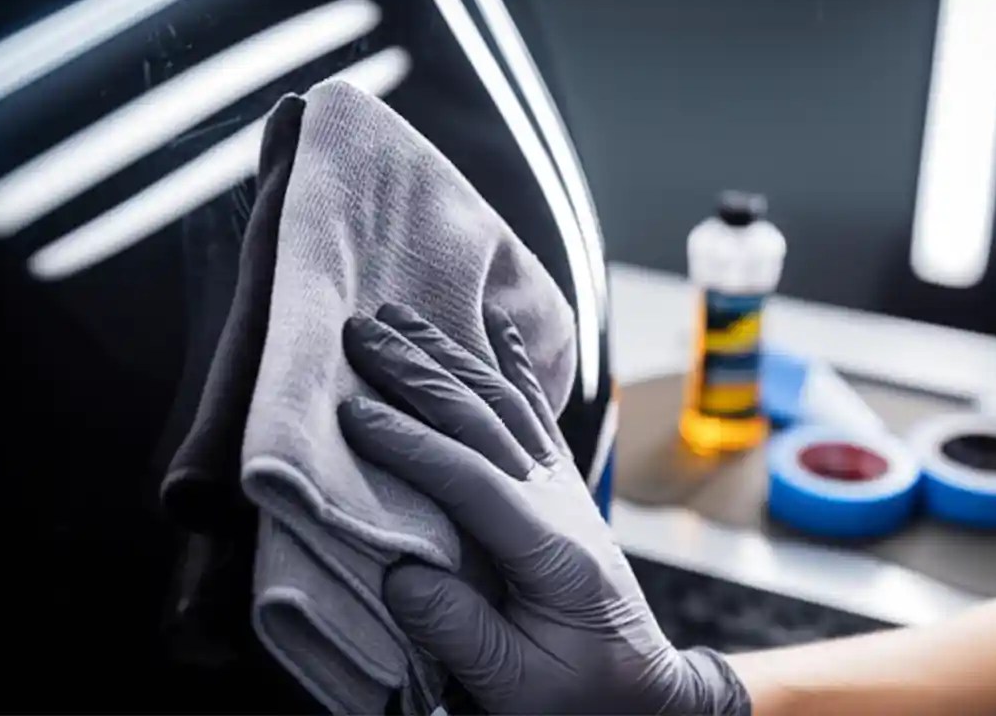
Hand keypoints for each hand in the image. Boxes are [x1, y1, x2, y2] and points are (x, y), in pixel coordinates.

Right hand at [338, 303, 748, 714]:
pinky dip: (515, 364)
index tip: (351, 413)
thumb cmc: (579, 693)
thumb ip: (460, 631)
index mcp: (551, 550)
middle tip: (359, 334)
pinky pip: (536, 413)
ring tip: (400, 317)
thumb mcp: (519, 685)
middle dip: (418, 373)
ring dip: (449, 357)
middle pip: (484, 421)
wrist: (643, 688)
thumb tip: (401, 572)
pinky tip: (496, 324)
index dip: (409, 443)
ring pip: (504, 403)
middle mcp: (559, 502)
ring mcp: (562, 487)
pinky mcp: (559, 485)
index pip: (471, 478)